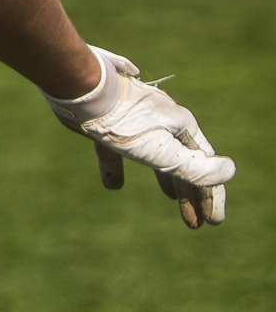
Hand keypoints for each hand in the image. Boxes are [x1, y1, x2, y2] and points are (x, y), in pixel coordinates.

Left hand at [46, 48, 234, 228]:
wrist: (82, 87)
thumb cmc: (124, 120)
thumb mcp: (162, 150)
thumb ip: (194, 167)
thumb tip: (229, 173)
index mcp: (181, 127)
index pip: (204, 168)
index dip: (211, 196)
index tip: (214, 222)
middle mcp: (163, 121)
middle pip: (183, 163)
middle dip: (191, 194)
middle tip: (195, 224)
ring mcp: (135, 120)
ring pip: (155, 155)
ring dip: (165, 179)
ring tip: (169, 198)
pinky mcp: (107, 122)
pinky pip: (116, 150)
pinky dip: (117, 168)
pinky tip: (113, 185)